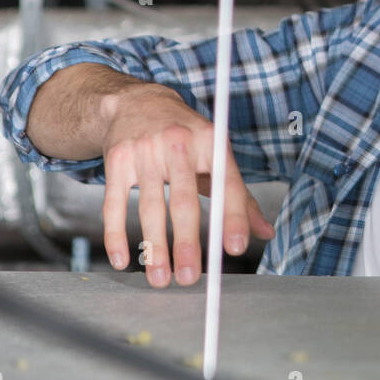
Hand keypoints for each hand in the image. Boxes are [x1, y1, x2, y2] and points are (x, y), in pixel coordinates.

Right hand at [99, 85, 274, 286]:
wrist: (137, 101)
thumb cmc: (185, 136)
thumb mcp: (215, 155)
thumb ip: (238, 196)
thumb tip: (265, 232)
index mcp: (211, 141)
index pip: (226, 184)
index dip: (232, 217)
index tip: (233, 249)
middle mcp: (179, 144)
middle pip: (184, 201)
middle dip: (187, 243)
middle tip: (190, 278)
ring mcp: (144, 151)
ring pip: (150, 207)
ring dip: (155, 248)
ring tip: (161, 279)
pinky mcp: (116, 161)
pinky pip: (114, 204)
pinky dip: (116, 235)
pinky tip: (123, 260)